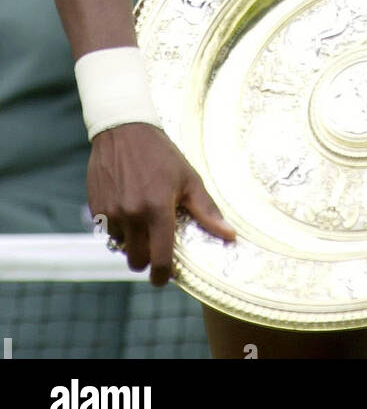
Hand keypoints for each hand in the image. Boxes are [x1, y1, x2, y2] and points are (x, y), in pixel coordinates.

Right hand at [88, 123, 235, 285]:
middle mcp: (131, 214)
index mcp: (157, 209)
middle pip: (136, 260)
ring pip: (121, 246)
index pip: (160, 258)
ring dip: (131, 242)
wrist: (123, 130)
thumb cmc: (161, 154)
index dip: (162, 275)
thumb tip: (230, 235)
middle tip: (155, 249)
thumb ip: (207, 211)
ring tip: (142, 223)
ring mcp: (110, 212)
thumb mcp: (189, 178)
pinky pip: (107, 232)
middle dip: (146, 260)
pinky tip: (127, 211)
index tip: (164, 278)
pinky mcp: (96, 207)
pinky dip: (118, 229)